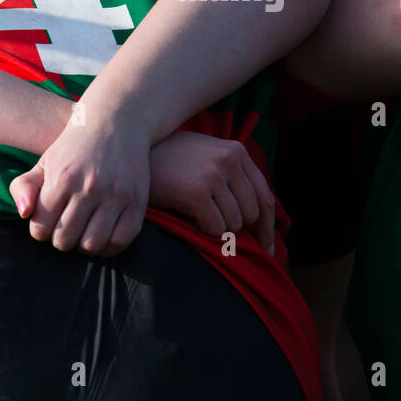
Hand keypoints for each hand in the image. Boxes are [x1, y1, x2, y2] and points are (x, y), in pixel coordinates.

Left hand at [10, 118, 149, 255]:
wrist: (117, 122)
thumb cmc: (75, 147)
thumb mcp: (44, 162)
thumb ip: (24, 187)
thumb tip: (24, 214)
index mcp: (62, 178)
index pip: (41, 228)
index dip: (41, 230)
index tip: (48, 221)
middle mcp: (89, 188)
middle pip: (65, 241)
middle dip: (61, 239)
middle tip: (66, 227)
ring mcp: (116, 196)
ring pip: (92, 245)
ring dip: (84, 245)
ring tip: (83, 232)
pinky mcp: (137, 201)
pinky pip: (120, 241)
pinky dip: (109, 247)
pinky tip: (103, 235)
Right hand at [148, 131, 274, 253]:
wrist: (132, 156)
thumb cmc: (170, 163)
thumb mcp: (207, 158)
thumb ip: (234, 178)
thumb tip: (258, 221)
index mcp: (237, 152)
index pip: (265, 197)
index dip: (267, 228)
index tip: (266, 249)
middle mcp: (230, 160)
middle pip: (252, 215)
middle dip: (235, 226)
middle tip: (209, 220)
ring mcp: (213, 174)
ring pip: (234, 224)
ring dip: (216, 228)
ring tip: (194, 212)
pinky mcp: (196, 191)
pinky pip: (216, 228)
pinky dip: (204, 231)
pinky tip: (188, 216)